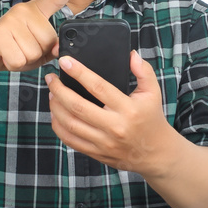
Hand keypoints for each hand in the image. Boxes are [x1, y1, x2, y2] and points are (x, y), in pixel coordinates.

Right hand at [0, 0, 77, 76]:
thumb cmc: (11, 50)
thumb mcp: (37, 50)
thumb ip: (51, 47)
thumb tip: (57, 48)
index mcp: (35, 12)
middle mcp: (23, 11)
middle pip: (48, 41)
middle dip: (37, 54)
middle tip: (21, 50)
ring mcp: (11, 20)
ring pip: (34, 52)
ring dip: (24, 60)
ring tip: (12, 53)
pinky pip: (19, 59)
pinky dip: (13, 65)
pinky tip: (5, 57)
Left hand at [45, 50, 173, 174]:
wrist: (156, 153)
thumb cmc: (151, 119)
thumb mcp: (153, 92)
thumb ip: (143, 71)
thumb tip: (130, 54)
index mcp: (128, 109)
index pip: (98, 87)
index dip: (79, 72)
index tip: (65, 62)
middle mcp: (114, 127)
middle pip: (78, 106)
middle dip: (59, 90)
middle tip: (51, 78)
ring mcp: (104, 142)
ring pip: (70, 124)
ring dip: (55, 107)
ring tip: (51, 94)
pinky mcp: (97, 153)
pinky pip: (70, 140)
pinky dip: (58, 126)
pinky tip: (55, 114)